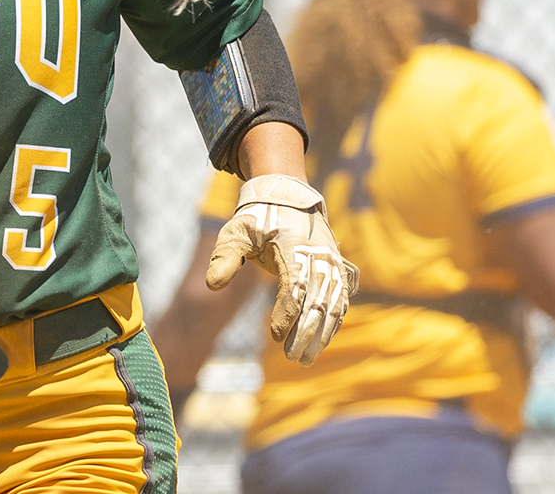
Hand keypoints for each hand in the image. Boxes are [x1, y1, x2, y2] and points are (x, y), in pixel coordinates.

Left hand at [206, 174, 357, 364]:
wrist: (286, 197)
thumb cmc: (257, 218)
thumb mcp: (236, 231)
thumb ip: (224, 256)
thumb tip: (212, 285)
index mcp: (294, 244)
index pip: (295, 285)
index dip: (287, 313)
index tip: (276, 337)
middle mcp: (320, 254)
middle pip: (319, 300)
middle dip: (306, 332)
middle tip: (293, 358)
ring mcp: (333, 262)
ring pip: (335, 303)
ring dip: (323, 333)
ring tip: (306, 358)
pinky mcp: (338, 269)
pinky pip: (342, 299)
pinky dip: (334, 321)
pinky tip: (322, 341)